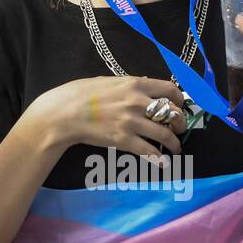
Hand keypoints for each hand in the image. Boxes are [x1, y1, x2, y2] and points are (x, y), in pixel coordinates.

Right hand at [31, 75, 186, 158]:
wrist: (62, 113)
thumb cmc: (80, 93)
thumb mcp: (107, 80)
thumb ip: (128, 83)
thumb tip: (145, 83)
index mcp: (135, 84)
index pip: (170, 90)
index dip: (180, 100)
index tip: (179, 107)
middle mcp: (137, 102)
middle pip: (172, 113)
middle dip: (180, 123)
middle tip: (178, 129)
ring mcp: (131, 122)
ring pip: (165, 134)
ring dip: (174, 143)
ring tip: (175, 148)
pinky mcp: (123, 140)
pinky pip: (149, 151)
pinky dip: (159, 159)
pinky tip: (162, 162)